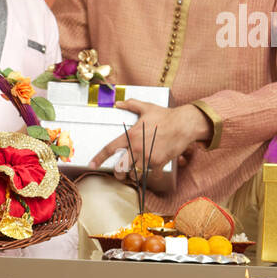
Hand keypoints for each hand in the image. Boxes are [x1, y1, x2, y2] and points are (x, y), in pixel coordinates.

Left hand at [88, 101, 210, 175]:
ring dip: (134, 175)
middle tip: (120, 174)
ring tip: (136, 172)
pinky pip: (152, 175)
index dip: (99, 158)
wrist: (184, 124)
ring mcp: (148, 157)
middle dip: (118, 174)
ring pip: (135, 174)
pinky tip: (153, 171)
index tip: (92, 165)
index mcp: (131, 135)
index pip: (110, 148)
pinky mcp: (159, 163)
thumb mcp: (146, 107)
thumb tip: (118, 102)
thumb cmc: (166, 116)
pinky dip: (151, 175)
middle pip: (120, 168)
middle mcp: (137, 148)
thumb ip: (131, 105)